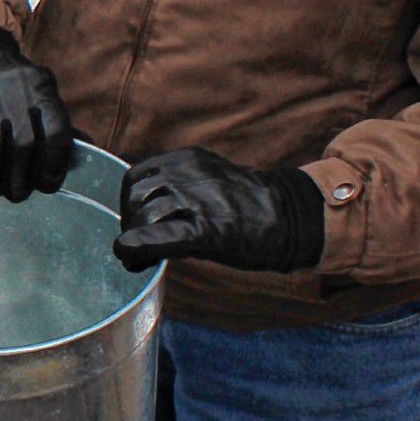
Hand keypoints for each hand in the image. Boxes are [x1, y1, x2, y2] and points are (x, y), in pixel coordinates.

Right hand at [0, 30, 76, 202]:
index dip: (53, 165)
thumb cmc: (9, 84)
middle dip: (19, 180)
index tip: (46, 184)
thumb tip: (74, 159)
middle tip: (15, 193)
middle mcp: (12, 89)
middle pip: (22, 147)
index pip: (56, 132)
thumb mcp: (38, 90)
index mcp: (40, 86)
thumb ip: (53, 122)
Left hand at [113, 147, 325, 273]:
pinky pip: (158, 237)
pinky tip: (132, 260)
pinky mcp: (206, 230)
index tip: (135, 221)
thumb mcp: (210, 178)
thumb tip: (147, 208)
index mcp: (188, 160)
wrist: (290, 217)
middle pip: (137, 196)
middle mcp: (188, 175)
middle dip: (130, 222)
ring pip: (145, 217)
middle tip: (138, 243)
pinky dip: (137, 248)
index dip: (129, 203)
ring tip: (139, 258)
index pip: (138, 177)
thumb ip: (179, 184)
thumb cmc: (250, 203)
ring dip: (134, 240)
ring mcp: (197, 201)